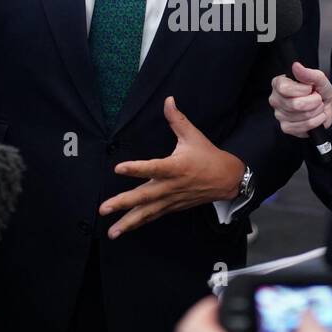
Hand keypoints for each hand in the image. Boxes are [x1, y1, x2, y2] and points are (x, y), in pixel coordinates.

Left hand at [100, 96, 244, 238]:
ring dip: (128, 222)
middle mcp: (171, 186)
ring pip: (147, 212)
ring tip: (111, 232)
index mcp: (176, 167)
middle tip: (104, 208)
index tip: (118, 168)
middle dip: (123, 203)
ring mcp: (171, 199)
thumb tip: (168, 99)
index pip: (153, 168)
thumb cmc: (208, 156)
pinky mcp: (172, 207)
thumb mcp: (193, 136)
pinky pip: (153, 216)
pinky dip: (138, 224)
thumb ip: (177, 119)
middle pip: (144, 195)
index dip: (136, 168)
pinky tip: (123, 229)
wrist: (227, 180)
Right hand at [269, 61, 331, 136]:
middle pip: (295, 104)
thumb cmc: (320, 91)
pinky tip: (316, 117)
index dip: (302, 89)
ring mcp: (279, 115)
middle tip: (316, 98)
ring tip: (317, 107)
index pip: (285, 88)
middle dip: (314, 101)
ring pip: (302, 116)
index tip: (310, 88)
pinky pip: (303, 126)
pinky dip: (315, 121)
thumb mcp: (320, 80)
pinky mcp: (286, 127)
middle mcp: (276, 99)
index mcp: (279, 83)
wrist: (327, 107)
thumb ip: (309, 73)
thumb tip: (296, 66)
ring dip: (316, 111)